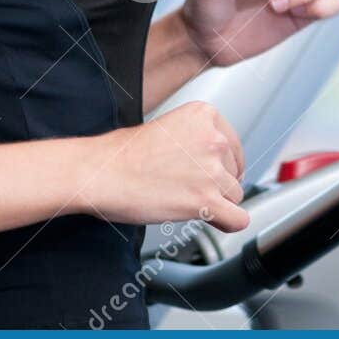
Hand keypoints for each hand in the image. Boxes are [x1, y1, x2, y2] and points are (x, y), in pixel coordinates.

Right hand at [78, 101, 249, 231]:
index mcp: (204, 116)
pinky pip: (237, 219)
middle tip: (187, 187)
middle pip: (234, 171)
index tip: (207, 172)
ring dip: (216, 202)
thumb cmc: (123, 154)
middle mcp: (214, 139)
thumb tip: (214, 160)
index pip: (232, 146)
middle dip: (216, 182)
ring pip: (235, 195)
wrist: (101, 173)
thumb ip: (195, 139)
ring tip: (186, 200)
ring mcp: (212, 170)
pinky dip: (227, 223)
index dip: (220, 164)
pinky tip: (215, 220)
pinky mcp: (206, 200)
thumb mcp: (167, 128)